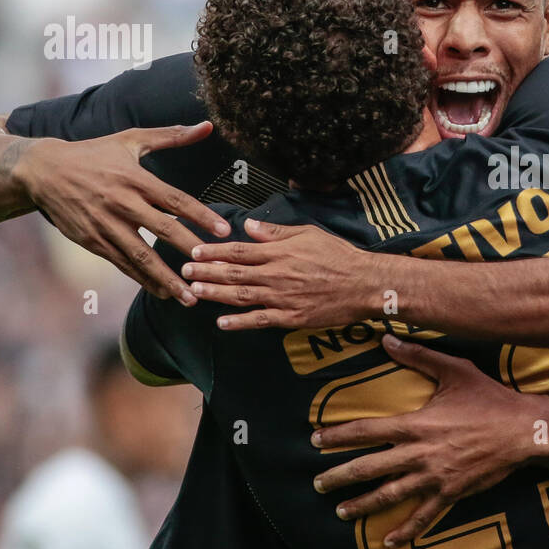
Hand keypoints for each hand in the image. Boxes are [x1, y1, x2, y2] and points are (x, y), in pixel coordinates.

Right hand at [11, 123, 229, 301]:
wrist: (42, 170)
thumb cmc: (93, 153)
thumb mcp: (131, 140)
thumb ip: (172, 136)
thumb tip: (208, 126)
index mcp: (135, 179)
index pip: (176, 200)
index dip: (201, 216)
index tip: (224, 232)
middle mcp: (122, 203)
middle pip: (162, 230)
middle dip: (189, 250)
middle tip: (214, 269)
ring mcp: (105, 224)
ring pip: (141, 255)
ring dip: (166, 277)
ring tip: (190, 296)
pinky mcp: (92, 241)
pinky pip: (122, 263)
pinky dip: (143, 279)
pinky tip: (163, 292)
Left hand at [183, 218, 367, 329]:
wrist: (364, 284)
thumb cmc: (339, 256)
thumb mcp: (308, 234)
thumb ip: (276, 232)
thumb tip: (248, 226)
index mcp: (279, 252)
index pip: (239, 251)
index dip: (214, 252)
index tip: (195, 251)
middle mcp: (276, 274)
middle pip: (233, 273)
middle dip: (206, 272)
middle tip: (184, 271)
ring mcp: (282, 298)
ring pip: (240, 296)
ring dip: (215, 294)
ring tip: (194, 291)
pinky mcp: (291, 317)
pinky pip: (259, 320)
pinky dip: (239, 322)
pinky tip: (221, 322)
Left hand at [309, 335, 548, 547]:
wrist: (524, 431)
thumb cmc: (489, 398)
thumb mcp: (454, 370)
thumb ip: (418, 356)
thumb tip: (386, 338)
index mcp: (416, 424)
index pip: (367, 431)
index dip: (338, 436)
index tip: (315, 440)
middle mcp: (420, 453)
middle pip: (370, 468)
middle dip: (340, 477)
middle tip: (318, 483)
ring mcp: (435, 477)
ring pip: (390, 495)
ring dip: (363, 505)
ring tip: (341, 511)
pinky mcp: (451, 493)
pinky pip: (424, 516)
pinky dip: (406, 530)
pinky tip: (389, 541)